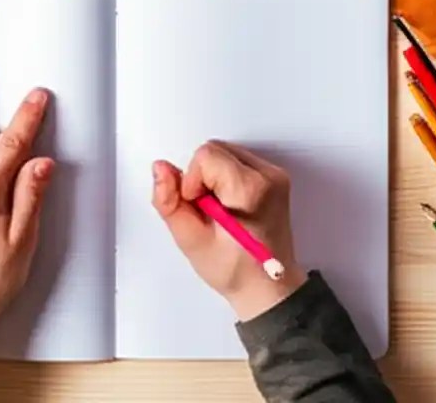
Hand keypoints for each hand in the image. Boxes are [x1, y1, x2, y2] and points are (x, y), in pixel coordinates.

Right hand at [152, 141, 305, 320]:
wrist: (267, 285)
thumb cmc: (235, 269)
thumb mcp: (191, 240)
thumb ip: (169, 201)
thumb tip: (161, 169)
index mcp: (251, 190)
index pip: (206, 156)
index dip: (192, 180)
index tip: (201, 207)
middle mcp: (268, 176)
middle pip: (215, 150)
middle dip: (201, 177)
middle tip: (209, 212)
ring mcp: (274, 175)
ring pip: (224, 153)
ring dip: (212, 177)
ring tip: (219, 211)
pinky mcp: (273, 176)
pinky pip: (236, 161)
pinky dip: (225, 178)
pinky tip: (229, 205)